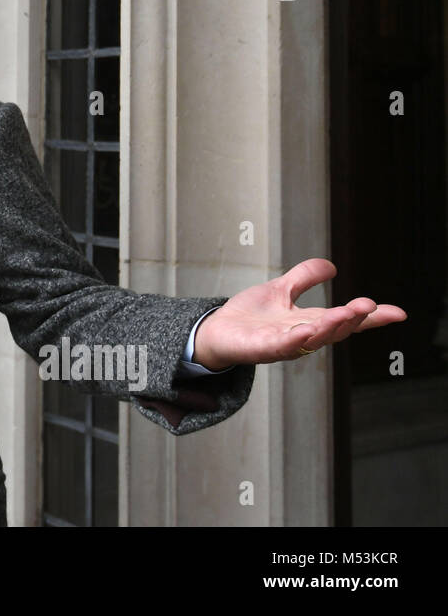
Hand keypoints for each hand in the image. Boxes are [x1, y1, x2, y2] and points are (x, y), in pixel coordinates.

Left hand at [192, 258, 405, 369]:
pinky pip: (281, 346)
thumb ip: (304, 278)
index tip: (398, 313)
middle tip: (369, 307)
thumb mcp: (280, 290)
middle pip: (335, 329)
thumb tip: (332, 266)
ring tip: (346, 313)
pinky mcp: (262, 349)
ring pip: (312, 338)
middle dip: (353, 319)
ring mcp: (284, 344)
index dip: (372, 317)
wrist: (217, 332)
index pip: (346, 319)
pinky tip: (306, 331)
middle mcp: (302, 335)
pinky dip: (295, 339)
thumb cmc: (250, 316)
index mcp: (310, 321)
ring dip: (330, 327)